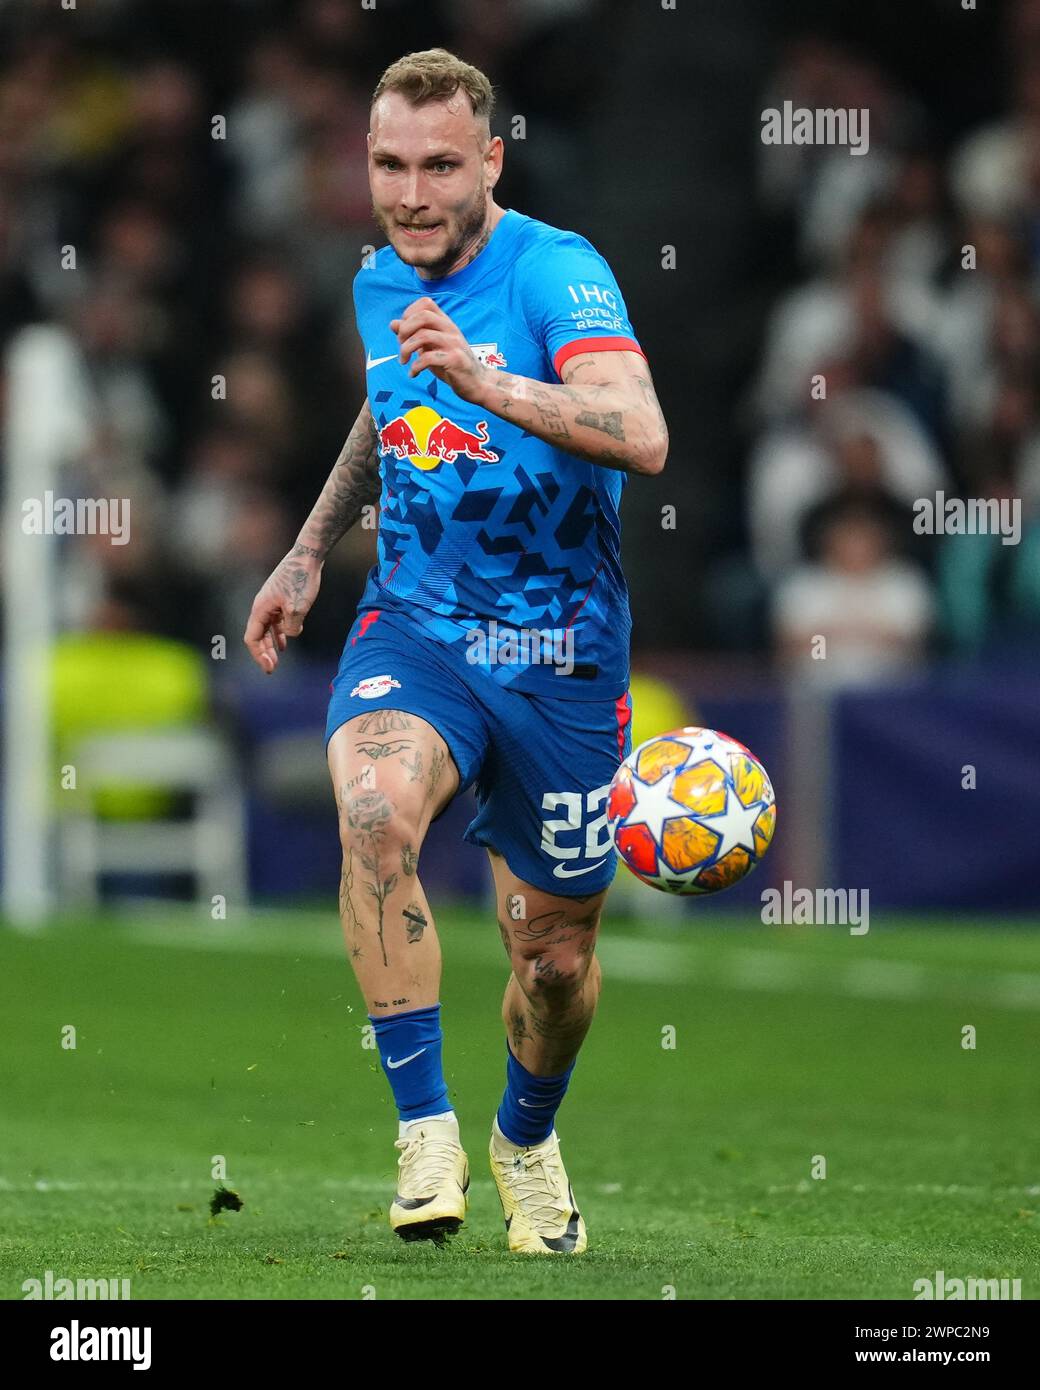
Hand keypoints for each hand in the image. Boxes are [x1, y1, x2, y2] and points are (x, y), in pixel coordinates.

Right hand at [243, 549, 321, 673]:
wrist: (307, 555)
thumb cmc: (301, 579)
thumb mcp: (298, 607)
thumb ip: (291, 626)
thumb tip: (290, 635)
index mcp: (260, 609)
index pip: (252, 638)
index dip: (259, 655)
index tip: (270, 668)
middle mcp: (262, 606)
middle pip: (257, 635)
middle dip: (263, 653)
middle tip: (272, 669)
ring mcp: (271, 602)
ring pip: (266, 628)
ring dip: (271, 644)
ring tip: (277, 659)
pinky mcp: (281, 598)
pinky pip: (276, 620)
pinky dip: (280, 632)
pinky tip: (287, 641)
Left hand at [391, 297, 489, 403]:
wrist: (477, 383)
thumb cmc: (452, 364)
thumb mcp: (431, 347)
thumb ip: (414, 335)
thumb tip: (393, 323)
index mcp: (445, 323)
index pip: (425, 303)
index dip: (409, 313)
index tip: (404, 331)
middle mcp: (450, 329)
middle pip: (423, 316)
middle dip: (405, 330)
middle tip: (401, 345)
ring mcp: (454, 344)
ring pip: (423, 336)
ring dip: (406, 349)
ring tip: (404, 361)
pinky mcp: (455, 360)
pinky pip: (428, 358)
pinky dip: (415, 367)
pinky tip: (413, 374)